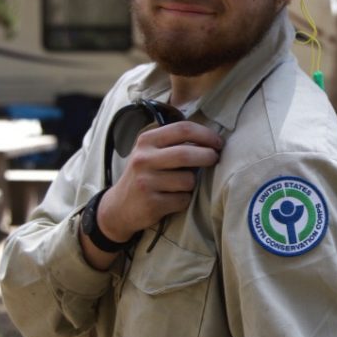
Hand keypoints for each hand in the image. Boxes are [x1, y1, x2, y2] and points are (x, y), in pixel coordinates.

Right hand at [97, 121, 221, 242]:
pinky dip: (185, 200)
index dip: (206, 134)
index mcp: (146, 141)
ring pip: (188, 180)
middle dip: (208, 156)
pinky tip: (173, 200)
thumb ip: (173, 142)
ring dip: (193, 183)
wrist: (118, 207)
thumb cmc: (144, 175)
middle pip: (186, 154)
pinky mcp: (151, 203)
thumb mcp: (150, 152)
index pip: (182, 129)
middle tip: (215, 159)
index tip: (218, 143)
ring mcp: (146, 182)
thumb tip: (211, 138)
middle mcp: (143, 159)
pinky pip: (183, 200)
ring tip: (183, 185)